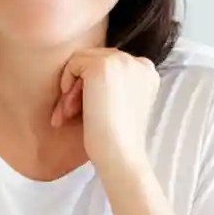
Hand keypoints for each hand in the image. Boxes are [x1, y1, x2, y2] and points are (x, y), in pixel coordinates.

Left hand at [51, 49, 158, 176]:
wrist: (119, 154)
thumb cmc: (116, 138)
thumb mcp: (122, 104)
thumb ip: (115, 85)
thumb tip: (86, 75)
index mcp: (148, 72)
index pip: (111, 65)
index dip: (93, 87)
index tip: (86, 111)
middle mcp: (139, 61)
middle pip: (96, 61)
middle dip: (80, 88)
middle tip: (70, 115)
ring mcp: (121, 60)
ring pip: (83, 62)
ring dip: (72, 90)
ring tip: (67, 115)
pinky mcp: (102, 65)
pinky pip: (73, 64)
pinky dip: (66, 83)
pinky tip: (69, 107)